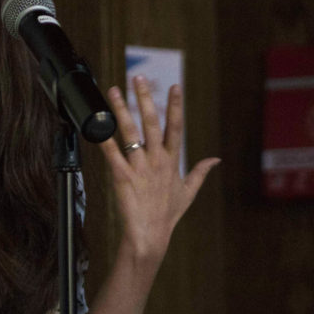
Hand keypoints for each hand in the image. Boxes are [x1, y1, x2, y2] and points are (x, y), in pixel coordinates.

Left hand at [102, 75, 218, 270]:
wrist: (150, 236)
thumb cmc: (167, 214)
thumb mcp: (188, 191)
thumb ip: (200, 172)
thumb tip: (215, 159)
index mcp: (171, 161)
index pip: (175, 127)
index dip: (176, 105)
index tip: (175, 86)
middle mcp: (157, 160)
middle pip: (151, 122)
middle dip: (145, 98)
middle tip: (138, 78)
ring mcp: (140, 168)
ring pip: (130, 133)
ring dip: (121, 110)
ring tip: (114, 91)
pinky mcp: (123, 178)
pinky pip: (113, 155)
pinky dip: (105, 139)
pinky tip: (98, 125)